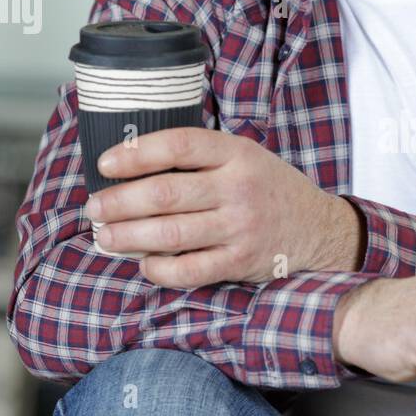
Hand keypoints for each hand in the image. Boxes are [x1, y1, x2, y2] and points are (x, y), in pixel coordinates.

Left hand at [84, 127, 361, 286]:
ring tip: (105, 237)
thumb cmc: (271, 190)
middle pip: (164, 194)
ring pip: (170, 234)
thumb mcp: (246, 156)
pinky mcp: (240, 262)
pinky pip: (189, 270)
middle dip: (118, 202)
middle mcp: (239, 189)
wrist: (320, 230)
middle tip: (94, 208)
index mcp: (237, 153)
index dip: (135, 154)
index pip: (177, 145)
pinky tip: (144, 263)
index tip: (105, 164)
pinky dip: (159, 269)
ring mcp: (240, 228)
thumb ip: (202, 156)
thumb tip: (134, 163)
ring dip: (128, 236)